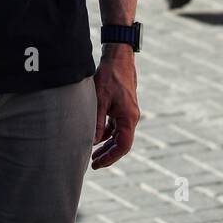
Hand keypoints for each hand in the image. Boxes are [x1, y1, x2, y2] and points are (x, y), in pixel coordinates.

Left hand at [91, 45, 138, 168]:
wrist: (118, 58)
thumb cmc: (110, 77)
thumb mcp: (100, 100)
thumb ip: (96, 122)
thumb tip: (92, 142)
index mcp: (129, 117)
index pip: (123, 146)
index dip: (111, 157)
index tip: (98, 164)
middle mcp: (131, 117)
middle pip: (121, 143)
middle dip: (108, 154)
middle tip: (93, 164)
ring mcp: (127, 112)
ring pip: (118, 135)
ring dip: (107, 145)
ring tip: (93, 154)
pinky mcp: (122, 107)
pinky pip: (116, 126)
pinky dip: (107, 134)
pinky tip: (96, 138)